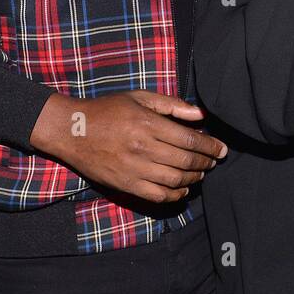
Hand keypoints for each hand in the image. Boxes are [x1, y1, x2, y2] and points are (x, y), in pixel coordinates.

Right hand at [29, 91, 226, 203]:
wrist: (72, 131)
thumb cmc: (107, 110)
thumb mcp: (139, 98)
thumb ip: (171, 105)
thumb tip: (200, 114)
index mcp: (147, 124)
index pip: (189, 139)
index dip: (210, 146)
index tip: (221, 149)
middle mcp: (143, 148)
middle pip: (185, 161)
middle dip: (206, 162)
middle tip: (214, 161)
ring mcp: (134, 169)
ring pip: (175, 180)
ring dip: (194, 178)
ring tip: (201, 173)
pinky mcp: (125, 185)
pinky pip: (157, 196)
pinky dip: (175, 195)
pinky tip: (183, 189)